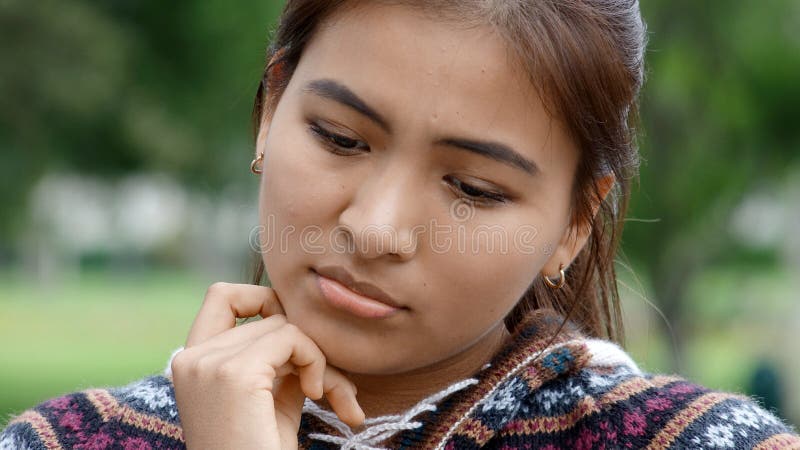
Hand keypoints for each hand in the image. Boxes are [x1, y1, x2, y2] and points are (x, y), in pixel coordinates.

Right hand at [170, 282, 364, 448]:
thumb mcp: (273, 397)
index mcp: (193, 363)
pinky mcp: (234, 373)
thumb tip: (308, 322)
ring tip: (325, 396)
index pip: (222, 296)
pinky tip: (316, 395)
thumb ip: (282, 357)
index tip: (294, 332)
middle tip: (330, 387)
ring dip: (319, 359)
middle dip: (310, 346)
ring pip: (285, 325)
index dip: (263, 298)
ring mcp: (208, 364)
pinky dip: (316, 361)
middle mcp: (191, 358)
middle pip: (269, 317)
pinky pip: (292, 337)